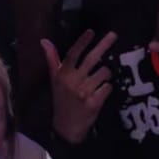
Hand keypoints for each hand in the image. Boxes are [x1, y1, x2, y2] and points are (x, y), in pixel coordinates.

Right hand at [41, 28, 116, 143]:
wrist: (66, 127)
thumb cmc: (61, 100)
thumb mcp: (55, 80)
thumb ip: (52, 59)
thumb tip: (44, 41)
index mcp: (62, 75)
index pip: (72, 54)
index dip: (82, 42)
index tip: (91, 31)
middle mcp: (72, 82)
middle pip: (91, 59)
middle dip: (104, 45)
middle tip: (113, 35)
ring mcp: (84, 93)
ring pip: (104, 73)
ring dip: (105, 75)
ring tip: (99, 81)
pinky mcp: (94, 103)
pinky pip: (108, 87)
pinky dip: (107, 88)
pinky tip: (100, 93)